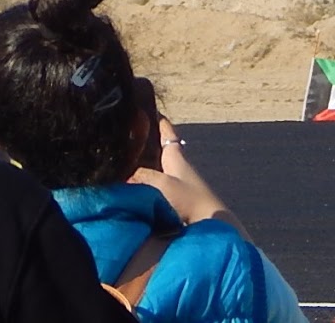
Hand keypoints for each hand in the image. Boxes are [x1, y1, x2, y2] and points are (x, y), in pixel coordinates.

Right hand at [130, 120, 249, 237]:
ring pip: (157, 167)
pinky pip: (156, 185)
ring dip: (144, 164)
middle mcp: (179, 167)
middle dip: (145, 142)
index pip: (166, 131)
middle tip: (126, 138)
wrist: (210, 226)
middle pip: (160, 148)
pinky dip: (145, 183)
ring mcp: (179, 184)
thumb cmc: (190, 201)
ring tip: (123, 164)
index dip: (157, 119)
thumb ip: (141, 177)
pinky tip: (134, 190)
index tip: (146, 108)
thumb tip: (123, 178)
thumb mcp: (162, 184)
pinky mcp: (177, 200)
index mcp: (177, 156)